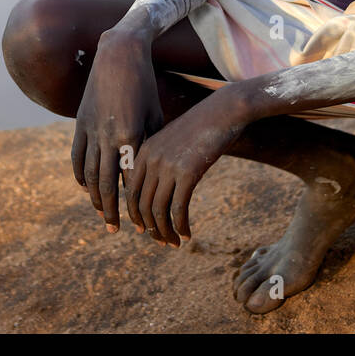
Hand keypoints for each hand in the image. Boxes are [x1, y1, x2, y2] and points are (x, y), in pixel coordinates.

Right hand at [71, 33, 162, 231]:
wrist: (119, 54)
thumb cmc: (145, 85)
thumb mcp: (154, 116)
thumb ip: (149, 145)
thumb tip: (147, 176)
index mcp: (129, 135)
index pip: (128, 180)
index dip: (132, 204)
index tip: (139, 222)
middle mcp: (106, 135)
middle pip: (104, 183)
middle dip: (110, 210)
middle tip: (115, 230)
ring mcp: (89, 129)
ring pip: (87, 172)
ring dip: (93, 196)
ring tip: (100, 212)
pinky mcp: (79, 121)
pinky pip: (76, 155)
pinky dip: (79, 174)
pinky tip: (85, 187)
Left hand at [125, 89, 245, 245]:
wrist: (224, 111)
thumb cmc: (201, 126)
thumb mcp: (174, 141)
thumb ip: (162, 160)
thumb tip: (160, 187)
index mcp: (144, 151)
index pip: (131, 191)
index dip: (135, 214)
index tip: (143, 229)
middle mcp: (151, 159)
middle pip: (141, 204)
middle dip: (149, 228)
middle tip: (161, 241)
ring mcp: (168, 166)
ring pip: (158, 211)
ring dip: (165, 232)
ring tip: (173, 243)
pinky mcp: (187, 173)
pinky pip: (177, 209)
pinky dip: (180, 226)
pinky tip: (187, 235)